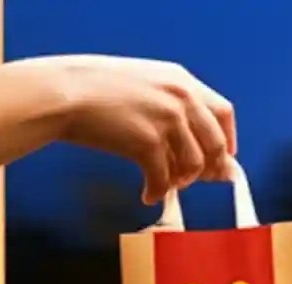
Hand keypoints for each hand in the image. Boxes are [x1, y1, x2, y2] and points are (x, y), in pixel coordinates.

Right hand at [18, 55, 235, 204]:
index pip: (223, 113)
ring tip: (165, 186)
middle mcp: (181, 97)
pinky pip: (163, 178)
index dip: (227, 141)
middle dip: (210, 169)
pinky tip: (147, 193)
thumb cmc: (96, 89)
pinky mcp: (147, 142)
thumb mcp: (145, 83)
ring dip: (181, 182)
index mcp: (182, 81)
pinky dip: (157, 191)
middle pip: (215, 144)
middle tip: (198, 183)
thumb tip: (191, 142)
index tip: (222, 158)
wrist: (64, 93)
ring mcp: (166, 119)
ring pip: (193, 165)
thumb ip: (172, 105)